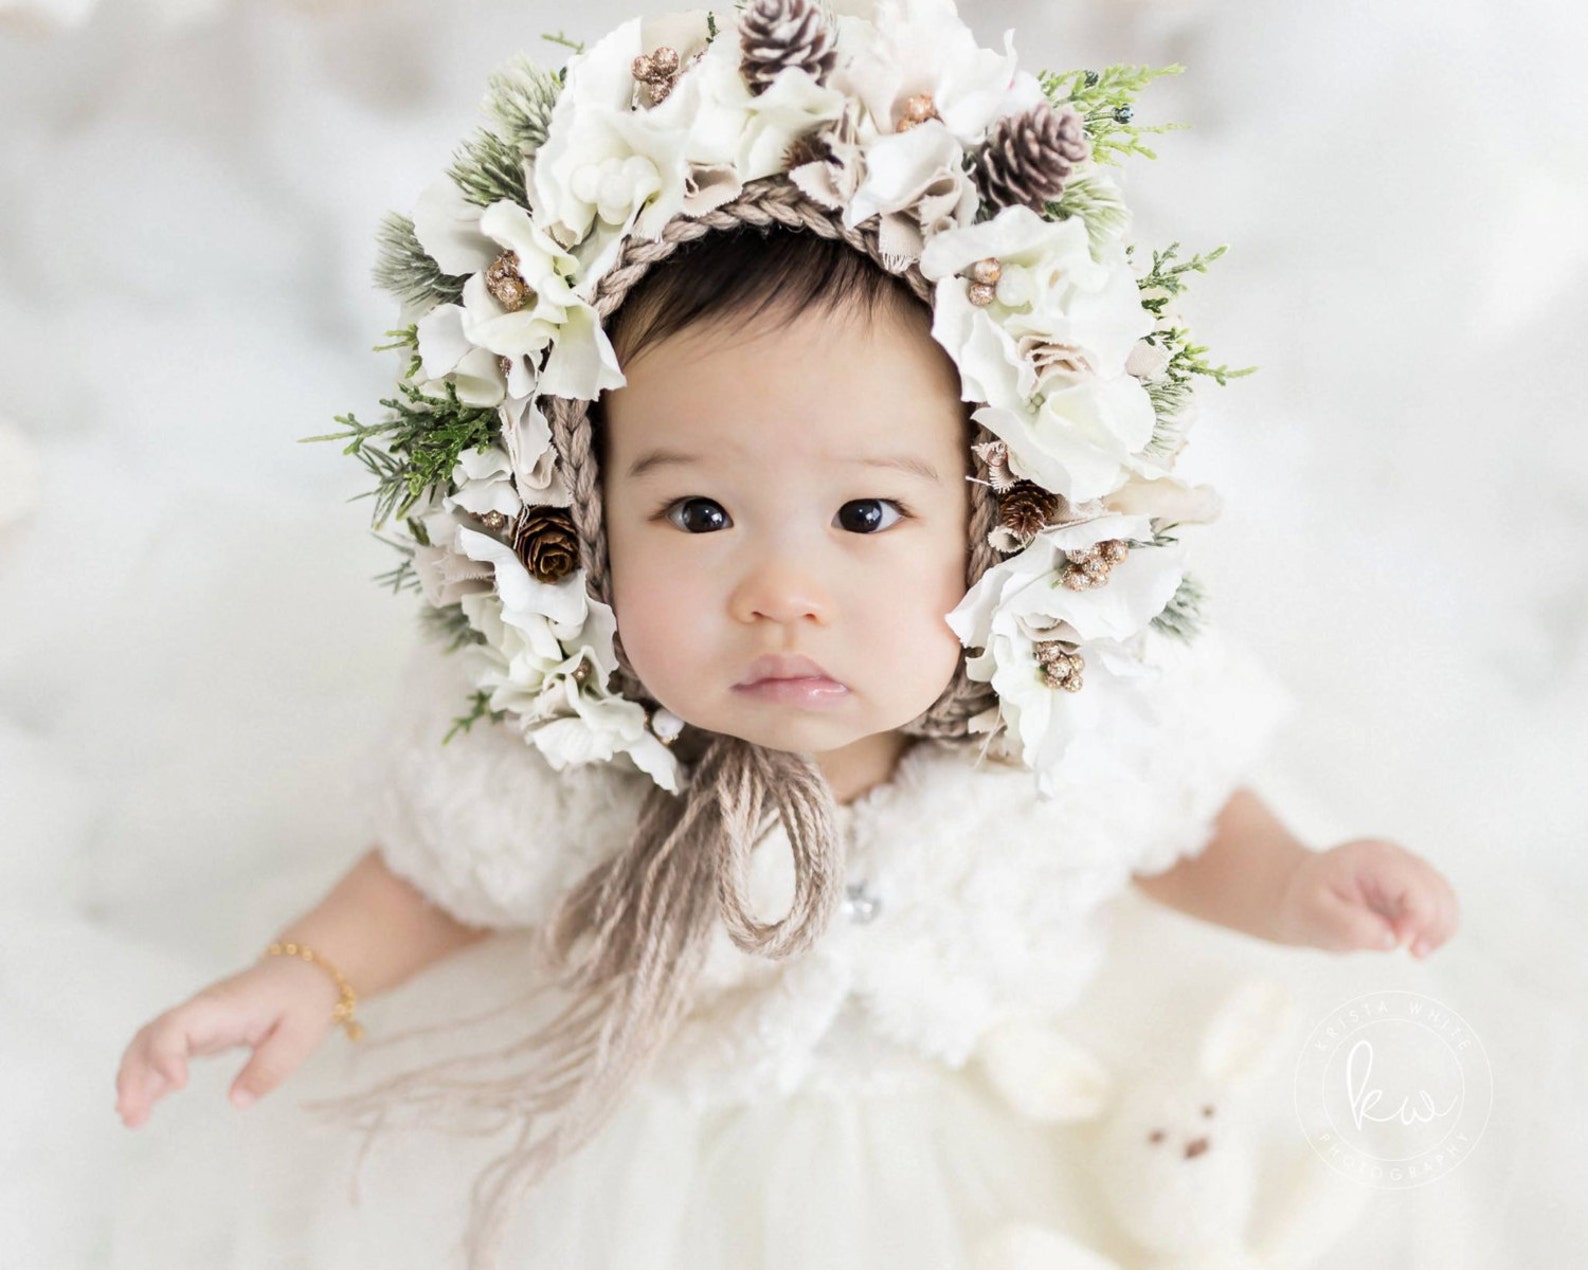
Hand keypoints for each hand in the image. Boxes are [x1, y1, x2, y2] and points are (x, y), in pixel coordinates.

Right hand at [114, 955, 341, 1128]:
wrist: (304, 970)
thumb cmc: (303, 998)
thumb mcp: (300, 1035)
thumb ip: (270, 1068)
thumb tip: (237, 1102)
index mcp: (223, 1007)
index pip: (178, 1024)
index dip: (167, 1053)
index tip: (177, 1085)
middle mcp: (200, 1011)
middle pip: (151, 1036)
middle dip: (134, 1074)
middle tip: (130, 1116)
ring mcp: (196, 1021)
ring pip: (150, 1045)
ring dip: (135, 1080)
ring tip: (130, 1121)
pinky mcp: (198, 1033)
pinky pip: (164, 1053)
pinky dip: (149, 1078)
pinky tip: (141, 1107)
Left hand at [1276, 838, 1458, 956]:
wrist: (1300, 893)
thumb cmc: (1307, 904)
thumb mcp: (1315, 917)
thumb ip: (1351, 928)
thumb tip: (1392, 938)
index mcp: (1373, 859)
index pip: (1417, 890)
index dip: (1417, 922)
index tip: (1398, 943)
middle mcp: (1395, 857)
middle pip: (1440, 893)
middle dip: (1433, 928)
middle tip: (1411, 952)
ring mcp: (1406, 868)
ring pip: (1446, 899)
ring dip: (1438, 930)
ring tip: (1414, 949)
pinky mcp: (1412, 883)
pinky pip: (1440, 905)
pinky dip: (1434, 927)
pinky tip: (1414, 941)